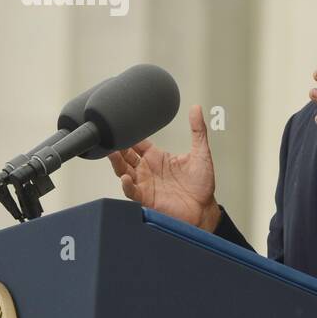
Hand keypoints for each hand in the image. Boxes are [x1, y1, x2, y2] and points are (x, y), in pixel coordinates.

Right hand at [108, 105, 220, 230]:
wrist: (204, 209)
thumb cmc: (202, 185)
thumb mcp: (201, 153)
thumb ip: (198, 130)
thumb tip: (197, 108)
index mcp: (157, 158)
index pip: (138, 143)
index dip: (130, 135)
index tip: (122, 124)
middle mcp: (148, 170)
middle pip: (126, 156)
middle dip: (118, 147)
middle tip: (112, 137)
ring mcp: (145, 184)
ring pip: (123, 171)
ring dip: (116, 163)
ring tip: (112, 153)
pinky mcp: (146, 198)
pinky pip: (131, 191)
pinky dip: (126, 185)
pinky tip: (125, 177)